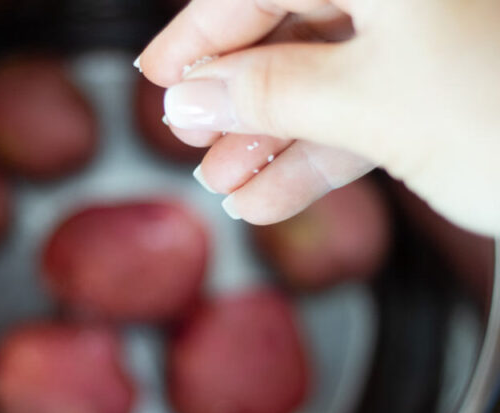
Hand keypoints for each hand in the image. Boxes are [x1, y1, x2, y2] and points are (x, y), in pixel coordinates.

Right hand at [139, 0, 499, 235]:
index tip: (161, 73)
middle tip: (191, 136)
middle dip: (235, 97)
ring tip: (223, 183)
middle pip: (289, 32)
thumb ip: (270, 94)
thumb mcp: (374, 101)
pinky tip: (267, 198)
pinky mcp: (436, 95)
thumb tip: (191, 95)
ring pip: (320, 82)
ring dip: (265, 141)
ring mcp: (423, 44)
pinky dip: (311, 160)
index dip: (201, 30)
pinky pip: (356, 119)